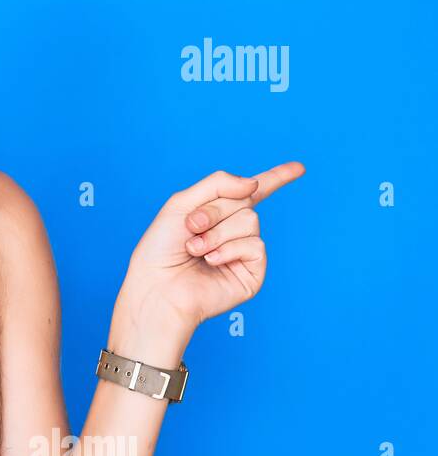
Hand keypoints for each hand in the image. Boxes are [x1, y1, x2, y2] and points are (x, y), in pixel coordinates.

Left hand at [113, 162, 306, 350]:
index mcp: (218, 213)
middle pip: (244, 200)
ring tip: (194, 249)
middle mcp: (234, 231)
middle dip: (213, 210)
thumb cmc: (161, 248)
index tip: (299, 168)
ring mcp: (245, 251)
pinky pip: (255, 245)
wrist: (156, 286)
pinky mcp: (252, 272)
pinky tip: (210, 261)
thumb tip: (255, 183)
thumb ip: (218, 184)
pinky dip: (228, 249)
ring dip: (216, 232)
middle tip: (189, 227)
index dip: (277, 178)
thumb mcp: (181, 203)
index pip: (253, 191)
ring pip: (250, 220)